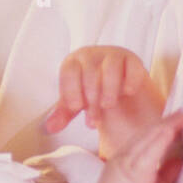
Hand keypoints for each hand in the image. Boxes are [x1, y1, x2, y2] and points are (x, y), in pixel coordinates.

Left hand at [45, 46, 164, 157]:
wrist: (116, 83)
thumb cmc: (91, 90)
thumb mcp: (76, 102)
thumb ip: (64, 113)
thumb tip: (51, 127)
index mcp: (73, 62)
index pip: (69, 71)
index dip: (71, 90)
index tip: (75, 108)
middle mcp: (92, 55)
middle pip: (90, 73)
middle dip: (91, 100)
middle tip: (93, 120)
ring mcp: (113, 55)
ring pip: (110, 68)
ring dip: (109, 90)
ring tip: (107, 106)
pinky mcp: (132, 60)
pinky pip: (132, 67)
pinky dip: (130, 81)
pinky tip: (127, 93)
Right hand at [88, 112, 182, 182]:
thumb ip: (165, 173)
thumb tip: (180, 161)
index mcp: (126, 158)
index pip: (146, 137)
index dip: (163, 127)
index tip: (177, 120)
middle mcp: (125, 156)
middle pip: (149, 133)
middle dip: (168, 122)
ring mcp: (128, 162)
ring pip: (150, 138)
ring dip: (167, 126)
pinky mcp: (134, 172)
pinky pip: (149, 151)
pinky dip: (162, 139)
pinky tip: (171, 131)